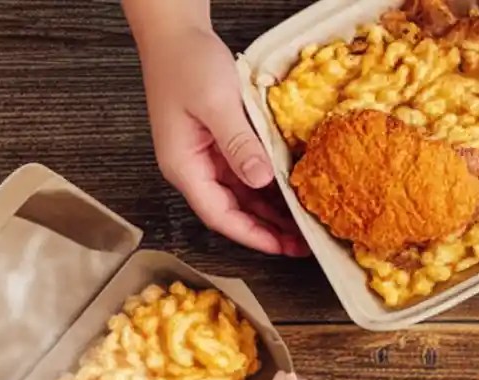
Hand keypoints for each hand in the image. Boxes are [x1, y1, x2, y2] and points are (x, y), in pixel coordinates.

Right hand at [135, 22, 306, 255]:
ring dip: (270, 213)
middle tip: (303, 243)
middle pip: (232, 213)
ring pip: (241, 197)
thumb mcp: (216, 103)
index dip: (253, 236)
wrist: (175, 32)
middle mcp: (192, 168)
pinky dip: (267, 187)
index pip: (220, 216)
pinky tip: (290, 193)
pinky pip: (245, 175)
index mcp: (183, 166)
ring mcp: (204, 158)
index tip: (283, 247)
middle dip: (266, 231)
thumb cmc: (186, 63)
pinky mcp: (217, 145)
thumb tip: (260, 181)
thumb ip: (239, 144)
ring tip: (302, 224)